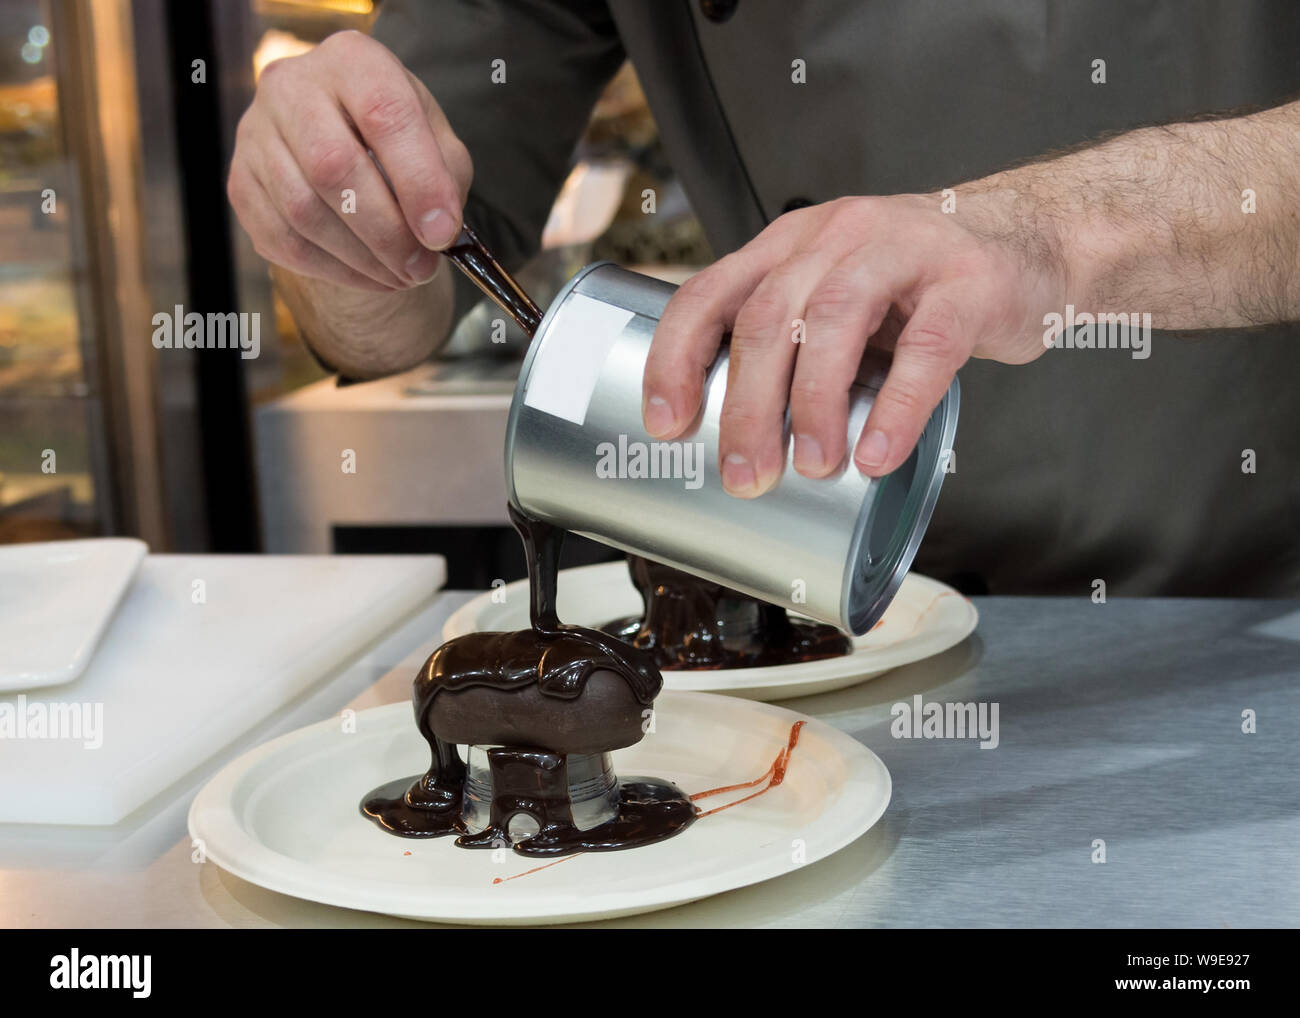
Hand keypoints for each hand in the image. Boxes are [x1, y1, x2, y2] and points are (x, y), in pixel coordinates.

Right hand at [227, 30, 471, 293]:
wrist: (344, 144)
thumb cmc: (398, 142)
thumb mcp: (438, 143)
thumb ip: (444, 178)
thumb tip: (436, 231)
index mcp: (352, 61)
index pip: (384, 115)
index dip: (418, 181)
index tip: (442, 234)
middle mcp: (292, 85)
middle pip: (332, 166)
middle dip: (386, 232)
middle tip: (421, 269)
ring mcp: (255, 133)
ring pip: (302, 210)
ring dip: (360, 258)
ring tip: (402, 276)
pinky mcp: (241, 182)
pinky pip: (281, 239)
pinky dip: (332, 269)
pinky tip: (368, 275)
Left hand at [641, 193, 1064, 493]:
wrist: (1032, 243)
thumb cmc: (920, 287)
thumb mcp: (840, 297)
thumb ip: (792, 344)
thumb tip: (734, 437)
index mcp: (792, 245)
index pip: (711, 293)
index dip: (676, 358)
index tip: (666, 424)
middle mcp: (838, 236)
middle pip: (769, 316)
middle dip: (747, 404)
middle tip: (745, 474)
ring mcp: (905, 250)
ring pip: (836, 320)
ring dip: (814, 403)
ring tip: (813, 466)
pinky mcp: (968, 282)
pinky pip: (925, 348)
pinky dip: (897, 408)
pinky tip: (878, 454)